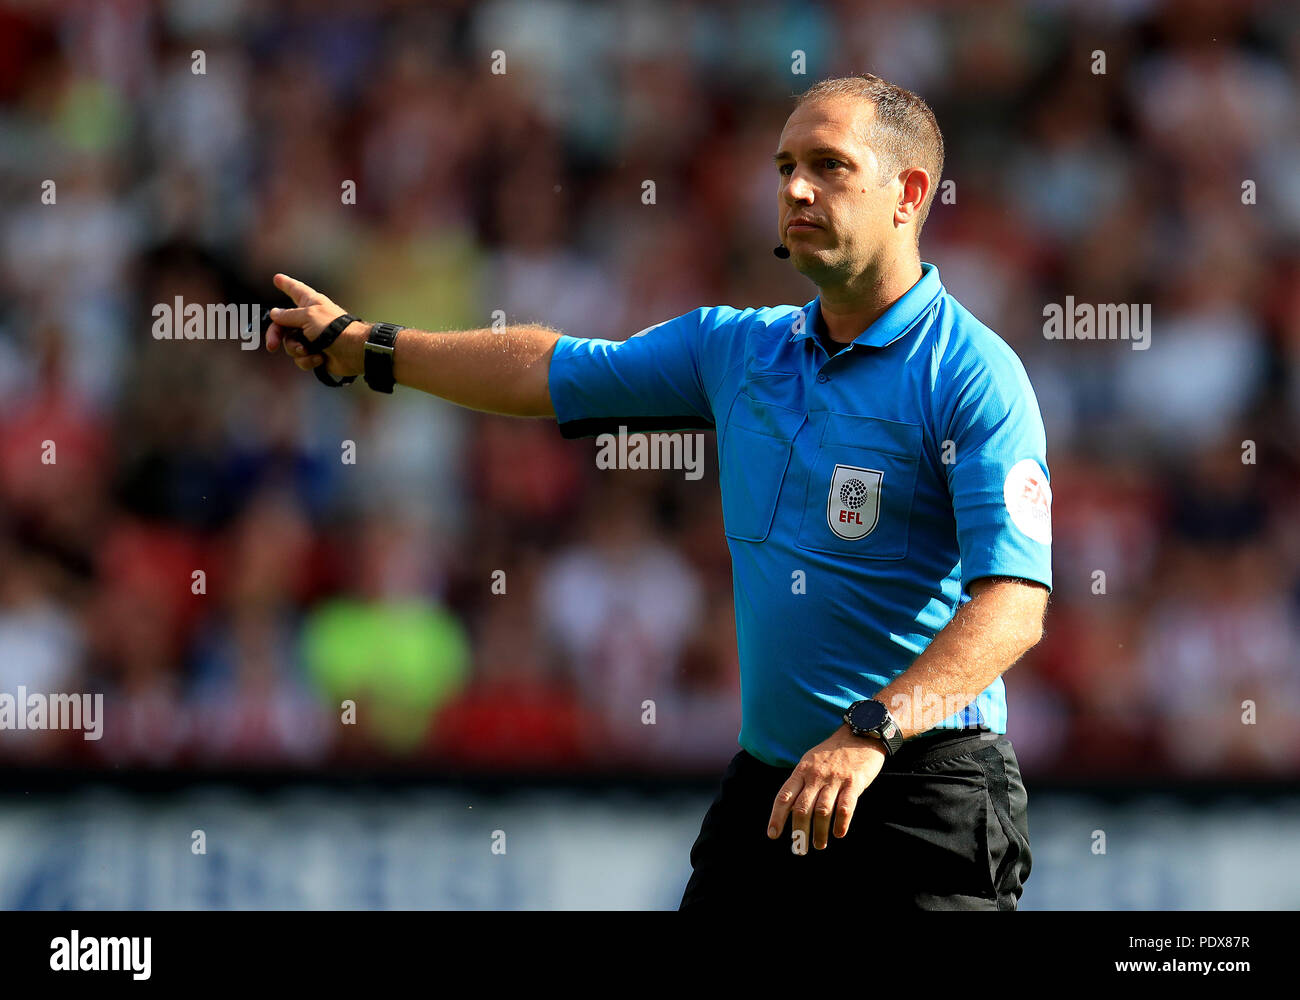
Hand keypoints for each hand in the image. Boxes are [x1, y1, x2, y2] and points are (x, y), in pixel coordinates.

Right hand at [265, 272, 364, 376]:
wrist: (353, 352)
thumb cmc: (334, 329)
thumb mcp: (307, 316)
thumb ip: (288, 316)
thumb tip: (274, 313)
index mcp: (310, 304)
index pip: (295, 290)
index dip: (286, 284)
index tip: (277, 278)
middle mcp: (309, 319)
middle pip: (283, 326)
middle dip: (276, 336)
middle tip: (272, 345)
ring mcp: (312, 338)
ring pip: (291, 345)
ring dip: (297, 350)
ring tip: (310, 349)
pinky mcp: (316, 354)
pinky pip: (301, 359)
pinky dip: (308, 360)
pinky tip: (320, 358)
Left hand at [767, 724, 886, 853]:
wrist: (860, 733)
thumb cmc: (833, 752)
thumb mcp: (810, 760)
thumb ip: (801, 782)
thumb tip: (789, 809)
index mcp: (802, 770)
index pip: (784, 796)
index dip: (777, 817)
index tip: (773, 835)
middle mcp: (816, 775)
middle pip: (802, 808)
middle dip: (799, 831)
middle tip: (799, 848)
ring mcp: (835, 778)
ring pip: (822, 811)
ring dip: (819, 832)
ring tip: (818, 845)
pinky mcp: (854, 782)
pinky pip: (845, 807)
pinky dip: (841, 823)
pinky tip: (838, 833)